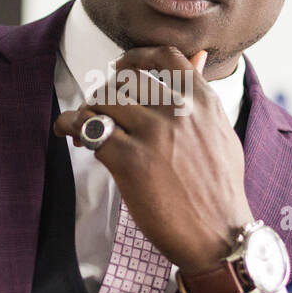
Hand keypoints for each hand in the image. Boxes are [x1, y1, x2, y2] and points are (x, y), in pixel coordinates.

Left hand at [53, 45, 254, 277]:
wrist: (220, 236)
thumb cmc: (221, 191)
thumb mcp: (223, 133)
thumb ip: (204, 96)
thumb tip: (199, 58)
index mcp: (203, 101)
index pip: (164, 56)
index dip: (136, 57)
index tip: (121, 67)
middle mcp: (178, 111)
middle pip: (125, 78)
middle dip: (105, 91)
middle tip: (100, 110)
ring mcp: (154, 134)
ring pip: (103, 99)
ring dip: (87, 109)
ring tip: (83, 126)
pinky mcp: (130, 161)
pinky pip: (88, 128)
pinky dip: (70, 126)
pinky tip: (68, 133)